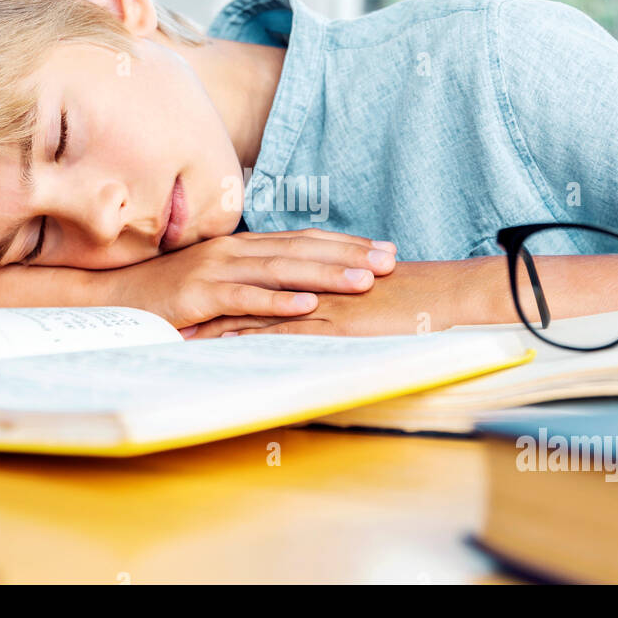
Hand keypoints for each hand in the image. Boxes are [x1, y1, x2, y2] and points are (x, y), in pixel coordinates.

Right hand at [103, 228, 396, 328]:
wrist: (109, 298)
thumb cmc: (165, 296)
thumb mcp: (215, 284)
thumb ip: (251, 281)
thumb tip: (295, 290)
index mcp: (241, 247)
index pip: (302, 240)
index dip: (345, 243)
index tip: (384, 249)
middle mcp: (232, 251)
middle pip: (301, 249)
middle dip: (350, 254)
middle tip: (391, 261)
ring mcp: (214, 270)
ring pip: (280, 270)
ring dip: (325, 275)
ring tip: (364, 282)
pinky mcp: (197, 295)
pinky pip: (244, 298)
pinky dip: (277, 303)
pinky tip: (307, 306)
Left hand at [189, 259, 511, 337]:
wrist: (449, 296)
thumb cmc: (419, 297)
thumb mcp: (373, 292)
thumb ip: (346, 292)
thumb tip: (330, 301)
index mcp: (320, 272)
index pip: (263, 275)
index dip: (228, 284)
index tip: (194, 296)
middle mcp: (312, 283)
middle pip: (246, 289)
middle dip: (206, 299)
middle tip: (168, 309)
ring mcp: (318, 302)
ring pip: (254, 310)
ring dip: (215, 322)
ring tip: (178, 333)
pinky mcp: (329, 325)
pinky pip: (280, 332)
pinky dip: (247, 338)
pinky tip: (221, 345)